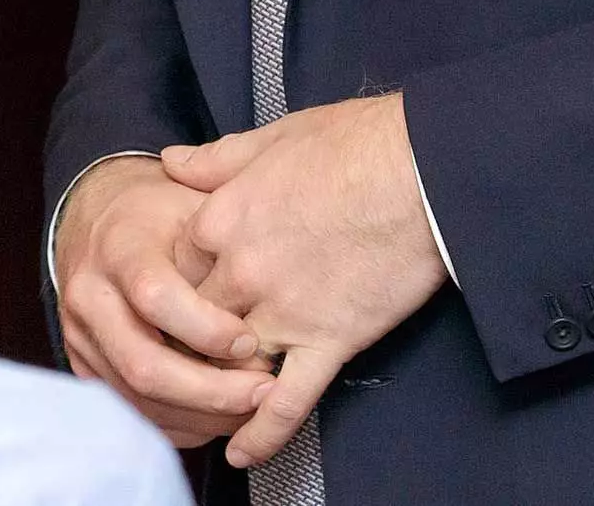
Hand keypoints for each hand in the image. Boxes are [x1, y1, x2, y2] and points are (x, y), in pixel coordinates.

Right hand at [54, 154, 273, 447]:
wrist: (99, 219)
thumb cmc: (160, 215)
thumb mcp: (195, 202)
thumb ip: (228, 234)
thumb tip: (272, 286)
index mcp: (117, 246)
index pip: (155, 297)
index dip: (207, 329)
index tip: (251, 341)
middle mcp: (89, 293)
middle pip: (143, 364)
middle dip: (212, 392)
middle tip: (264, 392)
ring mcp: (80, 334)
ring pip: (140, 399)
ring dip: (204, 417)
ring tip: (251, 408)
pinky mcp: (84, 364)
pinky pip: (133, 413)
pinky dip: (182, 424)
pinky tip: (218, 414)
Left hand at [166, 93, 447, 469]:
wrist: (421, 170)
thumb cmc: (353, 145)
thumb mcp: (269, 139)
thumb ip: (215, 160)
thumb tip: (173, 164)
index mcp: (218, 218)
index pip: (173, 269)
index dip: (175, 288)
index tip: (179, 301)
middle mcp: (239, 268)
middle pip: (192, 319)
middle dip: (189, 339)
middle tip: (188, 356)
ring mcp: (283, 309)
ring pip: (228, 362)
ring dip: (217, 383)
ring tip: (208, 402)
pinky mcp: (330, 339)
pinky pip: (287, 399)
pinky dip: (261, 431)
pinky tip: (242, 453)